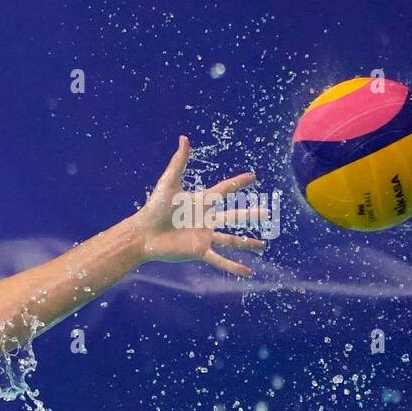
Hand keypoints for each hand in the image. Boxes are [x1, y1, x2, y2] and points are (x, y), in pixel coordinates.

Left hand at [132, 135, 266, 275]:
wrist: (143, 233)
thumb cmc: (153, 208)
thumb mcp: (169, 183)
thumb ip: (179, 161)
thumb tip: (184, 138)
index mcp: (201, 202)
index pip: (224, 190)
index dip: (238, 183)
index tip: (252, 177)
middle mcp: (205, 219)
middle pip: (233, 216)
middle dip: (250, 215)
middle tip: (268, 213)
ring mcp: (204, 236)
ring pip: (231, 239)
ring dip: (247, 243)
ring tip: (263, 246)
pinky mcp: (199, 251)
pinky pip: (220, 260)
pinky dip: (234, 267)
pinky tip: (248, 273)